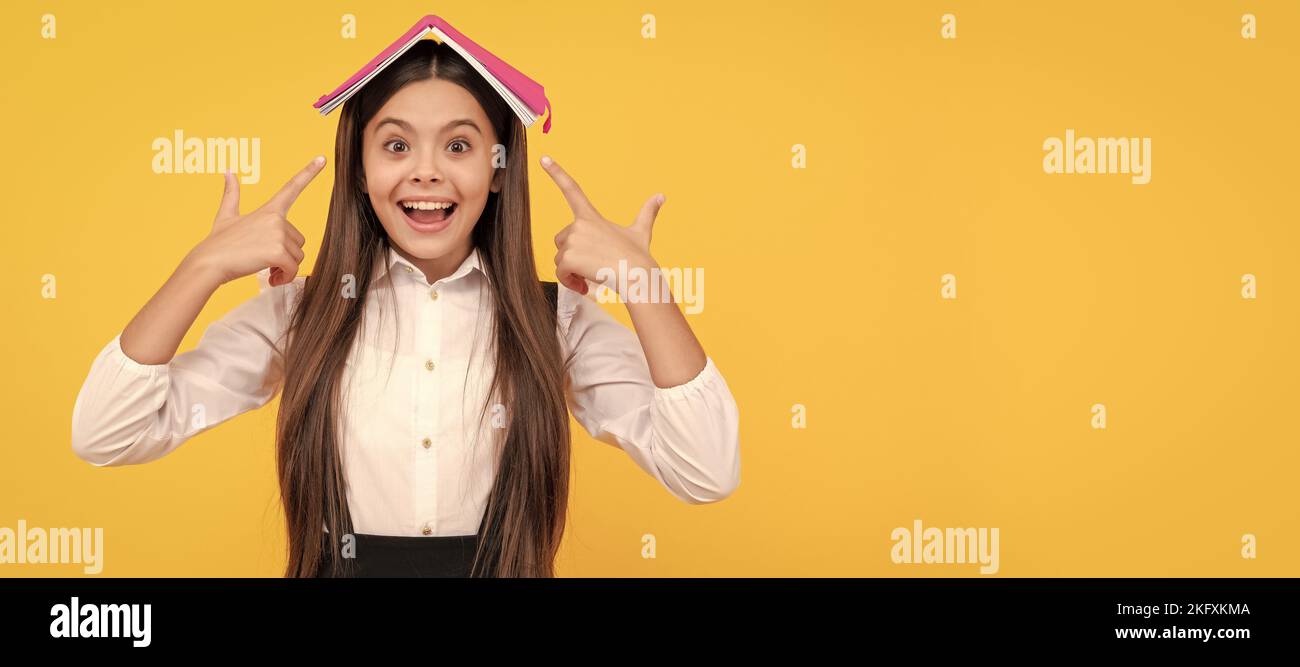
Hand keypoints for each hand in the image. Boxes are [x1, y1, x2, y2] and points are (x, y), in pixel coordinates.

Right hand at [185, 156, 324, 287]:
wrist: (208, 264)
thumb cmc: (218, 243)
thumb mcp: (226, 216)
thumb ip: (232, 194)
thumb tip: (228, 171)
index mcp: (269, 209)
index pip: (291, 188)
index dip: (308, 172)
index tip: (322, 158)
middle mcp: (276, 218)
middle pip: (298, 241)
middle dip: (285, 255)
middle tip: (265, 260)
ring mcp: (277, 234)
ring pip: (297, 257)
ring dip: (284, 268)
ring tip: (266, 268)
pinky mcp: (277, 251)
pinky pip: (292, 268)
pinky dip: (284, 277)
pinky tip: (271, 278)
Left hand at [540, 155, 663, 295]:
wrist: (637, 275)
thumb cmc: (638, 255)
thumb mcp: (641, 231)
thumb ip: (647, 212)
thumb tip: (662, 196)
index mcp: (591, 216)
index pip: (572, 189)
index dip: (557, 173)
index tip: (543, 158)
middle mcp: (579, 224)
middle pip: (562, 241)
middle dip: (573, 255)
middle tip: (593, 265)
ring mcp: (573, 240)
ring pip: (561, 260)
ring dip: (573, 271)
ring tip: (593, 275)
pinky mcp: (568, 257)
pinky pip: (561, 273)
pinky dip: (570, 282)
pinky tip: (585, 285)